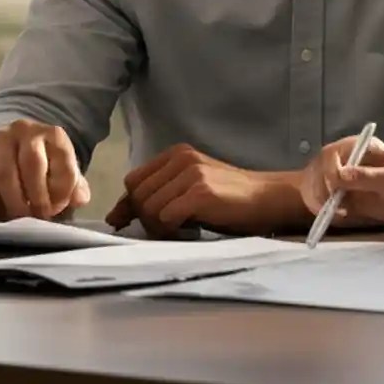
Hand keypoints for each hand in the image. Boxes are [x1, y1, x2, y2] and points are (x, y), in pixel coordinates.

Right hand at [0, 119, 90, 221]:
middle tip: (36, 218)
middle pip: (30, 167)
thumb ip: (75, 186)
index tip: (56, 209)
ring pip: (0, 176)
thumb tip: (80, 200)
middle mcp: (24, 130)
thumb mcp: (64, 171)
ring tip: (17, 219)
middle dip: (35, 199)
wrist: (13, 146)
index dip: (61, 191)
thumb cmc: (45, 164)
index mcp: (54, 134)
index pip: (62, 163)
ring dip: (10, 203)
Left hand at [104, 144, 305, 237]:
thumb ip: (155, 196)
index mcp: (177, 154)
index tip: (141, 222)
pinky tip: (189, 229)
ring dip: (159, 226)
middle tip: (169, 228)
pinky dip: (172, 229)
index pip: (133, 181)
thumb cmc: (230, 199)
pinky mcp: (201, 192)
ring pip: (149, 207)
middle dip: (146, 218)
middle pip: (138, 195)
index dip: (132, 205)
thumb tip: (114, 217)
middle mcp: (182, 158)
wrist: (269, 199)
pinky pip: (166, 217)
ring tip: (181, 228)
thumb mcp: (188, 190)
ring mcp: (192, 174)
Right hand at [300, 136, 383, 227]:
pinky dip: (319, 209)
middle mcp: (343, 159)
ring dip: (316, 199)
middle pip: (316, 168)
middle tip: (330, 206)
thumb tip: (341, 176)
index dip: (328, 170)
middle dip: (319, 188)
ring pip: (312, 184)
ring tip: (334, 213)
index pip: (331, 153)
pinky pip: (318, 199)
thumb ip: (368, 177)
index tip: (336, 188)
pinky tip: (334, 216)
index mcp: (357, 147)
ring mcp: (338, 177)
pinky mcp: (337, 194)